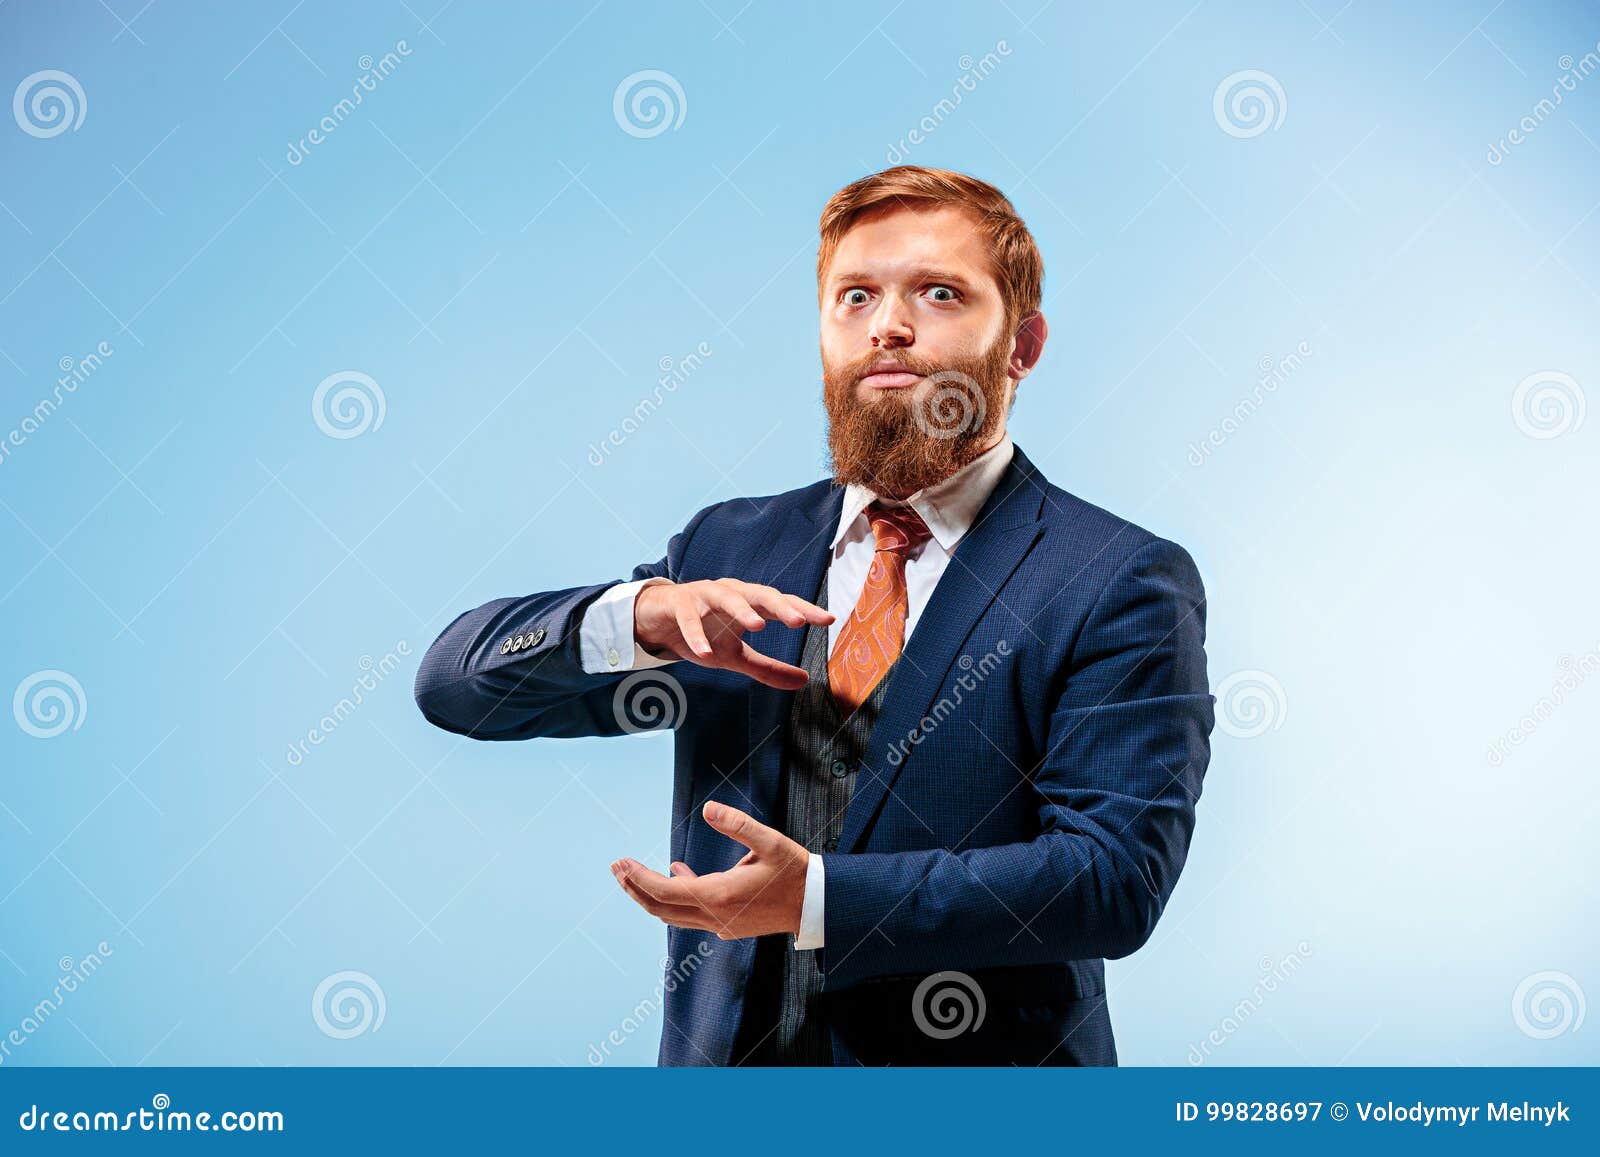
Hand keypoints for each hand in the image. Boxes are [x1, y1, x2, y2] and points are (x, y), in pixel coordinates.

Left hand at [610, 802, 808, 939]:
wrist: (816, 905)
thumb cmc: (795, 873)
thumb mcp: (771, 841)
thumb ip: (738, 824)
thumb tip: (708, 808)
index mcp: (721, 895)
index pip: (665, 892)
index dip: (638, 878)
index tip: (621, 862)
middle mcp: (715, 916)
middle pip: (660, 908)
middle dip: (634, 887)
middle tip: (616, 867)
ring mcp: (720, 925)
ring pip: (672, 915)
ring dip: (649, 895)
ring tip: (631, 874)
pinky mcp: (728, 926)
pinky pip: (690, 915)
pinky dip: (674, 898)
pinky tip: (676, 873)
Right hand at [635, 578, 832, 689]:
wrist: (658, 620)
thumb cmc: (704, 632)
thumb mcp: (736, 656)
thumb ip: (768, 668)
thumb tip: (804, 681)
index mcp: (749, 603)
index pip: (781, 604)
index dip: (804, 610)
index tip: (828, 620)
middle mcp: (731, 592)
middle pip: (760, 594)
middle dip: (780, 606)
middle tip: (798, 621)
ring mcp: (704, 594)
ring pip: (726, 597)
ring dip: (742, 610)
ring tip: (758, 627)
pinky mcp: (679, 603)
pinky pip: (689, 618)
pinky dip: (696, 635)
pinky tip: (704, 653)